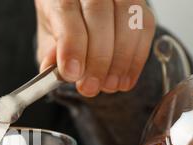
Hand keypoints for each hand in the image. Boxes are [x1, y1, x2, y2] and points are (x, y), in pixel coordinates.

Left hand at [35, 0, 155, 96]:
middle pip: (99, 12)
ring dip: (120, 59)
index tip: (72, 74)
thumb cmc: (61, 22)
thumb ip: (51, 53)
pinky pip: (145, 27)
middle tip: (90, 87)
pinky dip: (136, 58)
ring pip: (127, 16)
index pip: (66, 10)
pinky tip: (124, 79)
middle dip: (97, 56)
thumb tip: (58, 71)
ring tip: (109, 86)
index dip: (72, 45)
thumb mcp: (48, 38)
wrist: (78, 9)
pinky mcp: (140, 3)